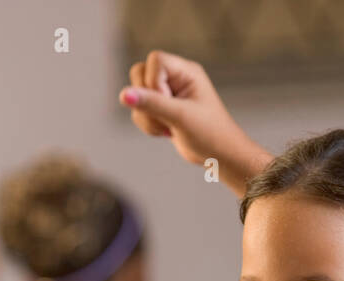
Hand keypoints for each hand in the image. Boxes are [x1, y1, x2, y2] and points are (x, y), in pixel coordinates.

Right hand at [119, 51, 260, 173]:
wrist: (220, 157)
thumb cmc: (210, 134)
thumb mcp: (180, 117)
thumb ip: (151, 103)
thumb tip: (123, 94)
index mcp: (186, 71)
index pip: (156, 60)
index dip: (153, 82)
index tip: (166, 102)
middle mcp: (176, 78)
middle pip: (140, 74)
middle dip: (146, 101)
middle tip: (165, 117)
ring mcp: (168, 94)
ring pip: (137, 95)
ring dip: (146, 117)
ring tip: (167, 128)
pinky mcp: (162, 109)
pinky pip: (140, 110)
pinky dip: (147, 124)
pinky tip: (166, 132)